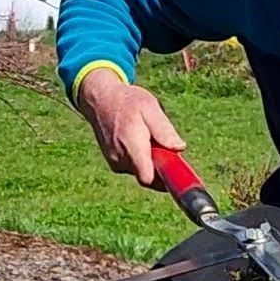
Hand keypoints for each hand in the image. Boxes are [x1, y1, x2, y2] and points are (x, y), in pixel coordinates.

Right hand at [76, 68, 184, 189]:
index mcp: (132, 146)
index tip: (175, 169)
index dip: (164, 179)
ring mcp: (115, 162)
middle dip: (160, 165)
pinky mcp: (113, 163)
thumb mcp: (150, 107)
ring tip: (148, 137)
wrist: (100, 100)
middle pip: (149, 176)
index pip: (148, 178)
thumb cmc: (127, 101)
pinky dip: (141, 158)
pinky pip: (134, 167)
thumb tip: (179, 147)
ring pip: (142, 171)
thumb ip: (163, 129)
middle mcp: (121, 159)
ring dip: (150, 160)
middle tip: (164, 146)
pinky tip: (139, 140)